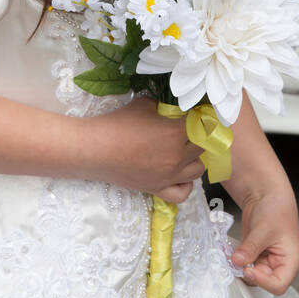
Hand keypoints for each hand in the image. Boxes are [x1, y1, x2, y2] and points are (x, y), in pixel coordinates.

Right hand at [84, 94, 204, 202]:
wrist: (95, 149)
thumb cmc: (117, 123)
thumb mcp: (144, 104)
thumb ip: (165, 106)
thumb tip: (176, 107)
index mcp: (174, 133)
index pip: (203, 124)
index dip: (203, 117)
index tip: (199, 112)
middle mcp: (176, 157)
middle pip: (203, 146)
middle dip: (201, 135)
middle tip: (191, 128)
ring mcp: (169, 176)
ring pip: (198, 169)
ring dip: (195, 158)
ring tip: (184, 149)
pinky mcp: (157, 189)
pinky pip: (183, 193)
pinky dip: (186, 184)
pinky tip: (179, 173)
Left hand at [230, 189, 298, 294]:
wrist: (267, 195)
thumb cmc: (276, 209)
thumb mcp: (263, 229)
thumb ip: (251, 248)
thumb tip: (237, 262)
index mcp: (290, 261)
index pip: (278, 285)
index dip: (263, 282)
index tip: (248, 270)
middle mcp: (279, 264)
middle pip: (262, 282)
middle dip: (247, 273)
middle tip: (235, 261)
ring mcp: (265, 261)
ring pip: (250, 275)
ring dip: (239, 268)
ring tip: (231, 255)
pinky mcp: (253, 255)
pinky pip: (243, 265)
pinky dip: (235, 261)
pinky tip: (229, 252)